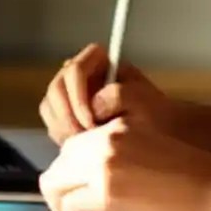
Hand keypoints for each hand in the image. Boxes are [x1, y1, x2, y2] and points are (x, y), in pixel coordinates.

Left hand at [38, 118, 210, 210]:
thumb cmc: (191, 176)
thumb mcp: (147, 149)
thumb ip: (115, 155)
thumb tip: (86, 181)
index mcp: (117, 127)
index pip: (72, 145)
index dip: (73, 172)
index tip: (82, 188)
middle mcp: (106, 140)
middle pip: (59, 162)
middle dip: (63, 186)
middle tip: (78, 207)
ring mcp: (105, 165)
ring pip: (55, 182)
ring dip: (63, 202)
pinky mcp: (107, 192)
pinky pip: (70, 206)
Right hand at [40, 44, 180, 145]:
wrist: (160, 134)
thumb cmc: (155, 112)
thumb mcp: (143, 98)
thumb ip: (118, 95)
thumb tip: (94, 105)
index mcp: (98, 60)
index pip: (75, 70)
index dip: (77, 96)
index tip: (90, 122)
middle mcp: (80, 74)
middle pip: (56, 89)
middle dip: (68, 117)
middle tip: (85, 138)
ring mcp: (70, 94)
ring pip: (50, 107)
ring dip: (63, 128)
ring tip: (86, 147)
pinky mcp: (67, 116)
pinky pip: (53, 124)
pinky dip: (63, 137)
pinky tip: (82, 150)